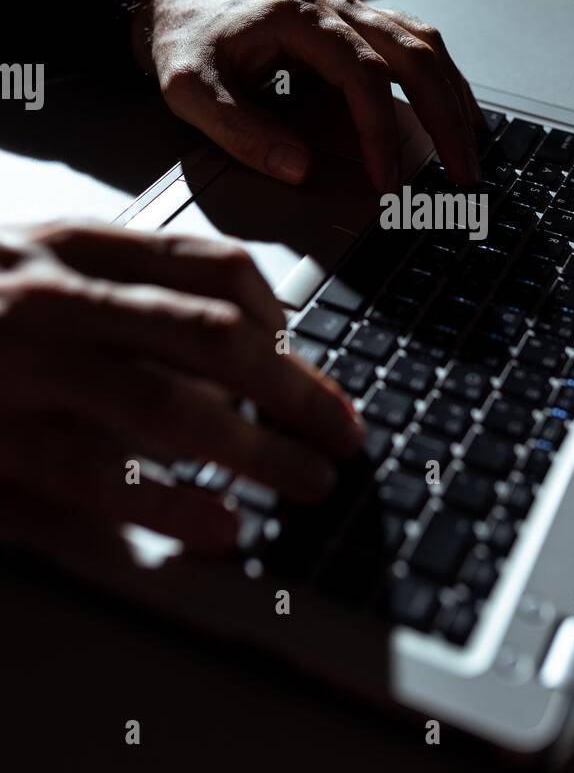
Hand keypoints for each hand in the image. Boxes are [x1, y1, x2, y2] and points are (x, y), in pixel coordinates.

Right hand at [0, 223, 364, 551]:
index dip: (276, 313)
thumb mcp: (34, 261)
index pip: (208, 265)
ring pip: (166, 407)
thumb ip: (124, 286)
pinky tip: (218, 528)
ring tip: (307, 481)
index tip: (303, 353)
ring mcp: (21, 368)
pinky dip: (167, 506)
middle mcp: (56, 297)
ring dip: (254, 451)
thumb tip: (248, 326)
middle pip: (212, 339)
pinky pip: (96, 478)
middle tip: (342, 431)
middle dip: (295, 391)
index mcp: (73, 244)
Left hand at [133, 0, 485, 191]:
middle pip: (414, 54)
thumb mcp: (190, 92)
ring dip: (456, 100)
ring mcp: (351, 11)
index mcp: (298, 16)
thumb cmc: (186, 48)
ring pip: (426, 46)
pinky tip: (458, 116)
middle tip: (462, 175)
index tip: (388, 180)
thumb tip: (296, 168)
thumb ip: (239, 130)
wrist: (180, 11)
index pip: (362, 73)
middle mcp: (334, 5)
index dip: (380, 130)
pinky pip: (417, 48)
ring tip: (472, 152)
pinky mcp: (359, 25)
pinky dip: (445, 84)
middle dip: (445, 118)